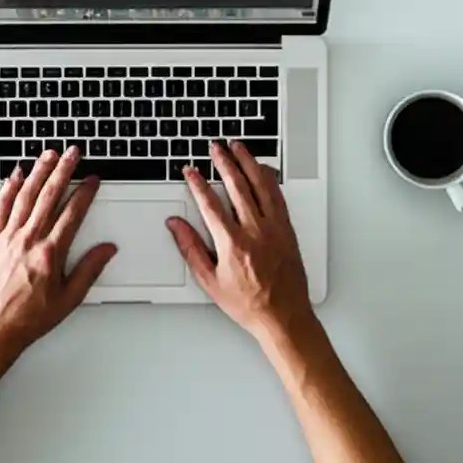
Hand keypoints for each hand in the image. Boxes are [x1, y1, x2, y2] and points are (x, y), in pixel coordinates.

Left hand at [0, 147, 116, 381]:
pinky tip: (16, 176)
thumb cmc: (28, 319)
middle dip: (64, 171)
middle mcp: (28, 240)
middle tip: (73, 153)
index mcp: (50, 253)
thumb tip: (107, 249)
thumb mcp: (69, 299)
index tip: (93, 179)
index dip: (86, 193)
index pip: (73, 213)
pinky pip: (1, 207)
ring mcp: (8, 238)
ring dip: (39, 172)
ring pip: (26, 196)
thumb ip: (89, 269)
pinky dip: (8, 189)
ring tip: (49, 155)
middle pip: (49, 196)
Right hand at [166, 141, 312, 338]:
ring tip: (238, 147)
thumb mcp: (210, 281)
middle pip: (237, 186)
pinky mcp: (287, 229)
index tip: (190, 171)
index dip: (197, 183)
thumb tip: (175, 225)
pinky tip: (263, 168)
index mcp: (233, 244)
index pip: (210, 204)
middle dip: (224, 162)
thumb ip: (190, 248)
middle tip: (215, 147)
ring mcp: (274, 228)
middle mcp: (255, 231)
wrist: (283, 316)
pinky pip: (278, 196)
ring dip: (248, 162)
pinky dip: (269, 178)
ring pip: (261, 185)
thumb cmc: (248, 303)